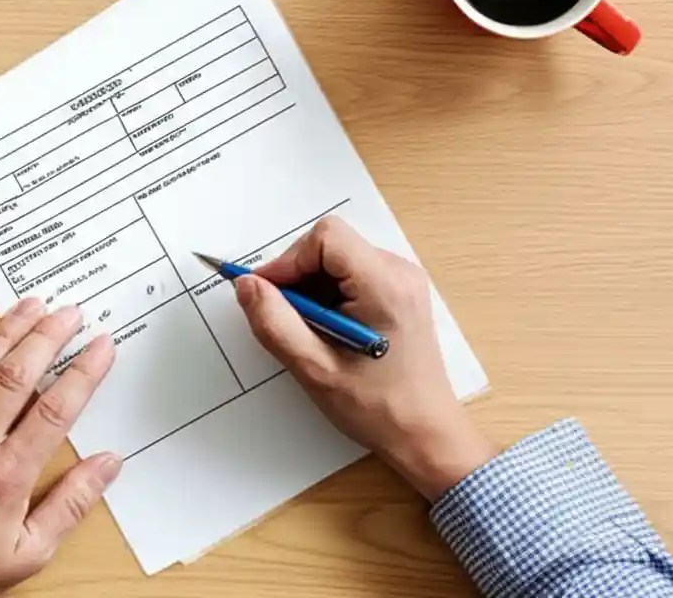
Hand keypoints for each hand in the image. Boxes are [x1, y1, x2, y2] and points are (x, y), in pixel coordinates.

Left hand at [0, 298, 119, 597]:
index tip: (102, 346)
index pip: (56, 409)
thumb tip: (108, 464)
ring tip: (30, 306)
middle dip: (47, 337)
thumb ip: (71, 504)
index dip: (84, 372)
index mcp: (6, 478)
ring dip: (5, 333)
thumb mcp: (28, 553)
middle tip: (70, 312)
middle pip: (17, 376)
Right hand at [235, 217, 496, 500]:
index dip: (288, 261)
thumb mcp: (315, 369)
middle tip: (285, 319)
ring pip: (339, 259)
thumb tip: (246, 285)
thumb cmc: (377, 408)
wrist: (425, 434)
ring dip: (313, 288)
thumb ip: (275, 323)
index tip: (267, 294)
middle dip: (298, 276)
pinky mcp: (401, 293)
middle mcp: (400, 272)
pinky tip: (328, 330)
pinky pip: (354, 274)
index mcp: (384, 286)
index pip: (326, 238)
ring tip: (310, 332)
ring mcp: (404, 281)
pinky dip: (330, 294)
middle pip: (331, 245)